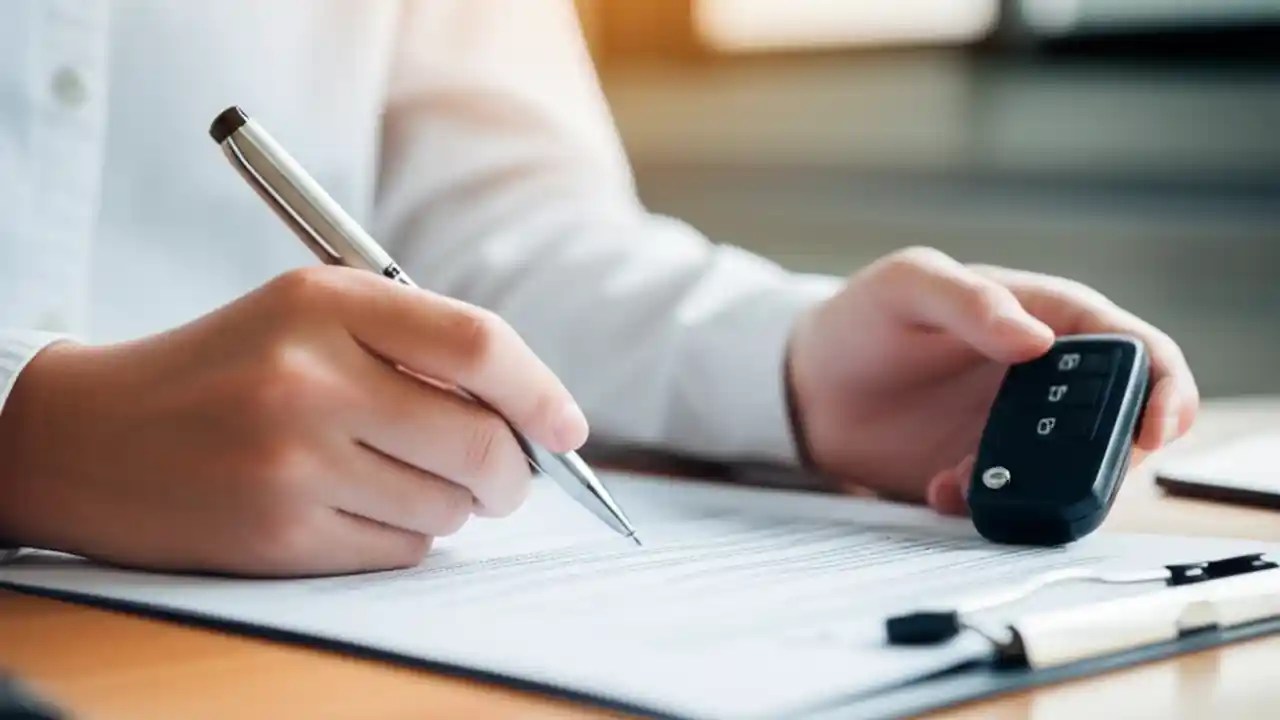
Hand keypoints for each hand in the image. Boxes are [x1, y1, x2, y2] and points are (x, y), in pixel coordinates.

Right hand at [0, 267, 587, 575]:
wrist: (94, 436)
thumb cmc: (227, 369)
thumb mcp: (310, 313)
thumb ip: (416, 342)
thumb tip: (530, 413)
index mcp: (326, 302)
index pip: (476, 344)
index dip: (540, 390)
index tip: (567, 428)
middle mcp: (310, 377)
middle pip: (480, 441)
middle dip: (512, 472)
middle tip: (506, 478)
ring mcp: (292, 460)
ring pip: (448, 506)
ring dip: (450, 504)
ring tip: (398, 479)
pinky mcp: (279, 533)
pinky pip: (402, 549)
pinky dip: (404, 536)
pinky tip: (354, 509)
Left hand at [787, 247, 1197, 514]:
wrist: (807, 385)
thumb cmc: (862, 318)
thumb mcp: (907, 287)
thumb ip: (969, 301)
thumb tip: (1037, 338)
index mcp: (1047, 316)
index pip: (1133, 348)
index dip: (1164, 386)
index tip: (1157, 426)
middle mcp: (1046, 377)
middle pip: (1121, 420)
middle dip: (1107, 453)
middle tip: (1060, 472)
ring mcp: (1020, 428)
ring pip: (1072, 470)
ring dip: (1040, 486)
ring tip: (969, 477)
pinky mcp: (989, 471)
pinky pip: (1018, 500)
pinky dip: (991, 505)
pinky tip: (943, 491)